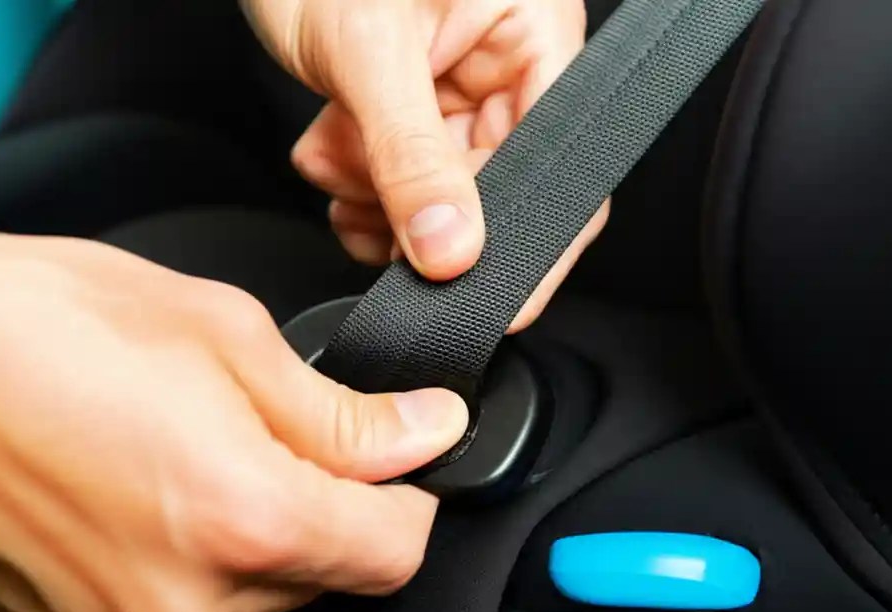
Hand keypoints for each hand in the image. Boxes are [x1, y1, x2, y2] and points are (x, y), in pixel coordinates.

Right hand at [0, 177, 467, 611]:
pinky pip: (158, 608)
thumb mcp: (225, 335)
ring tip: (178, 446)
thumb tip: (424, 435)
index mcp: (242, 521)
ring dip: (240, 537)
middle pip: (319, 580)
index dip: (410, 501)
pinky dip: (167, 559)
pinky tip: (125, 486)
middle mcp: (183, 602)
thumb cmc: (44, 318)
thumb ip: (339, 414)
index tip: (396, 460)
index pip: (394, 555)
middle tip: (266, 430)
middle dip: (321, 512)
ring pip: (239, 599)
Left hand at [241, 0, 609, 331]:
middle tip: (376, 213)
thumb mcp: (371, 52)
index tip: (490, 299)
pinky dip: (359, 189)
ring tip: (338, 160)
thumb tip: (454, 249)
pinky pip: (400, 183)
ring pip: (440, 197)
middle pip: (496, 189)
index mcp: (534, 31)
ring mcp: (458, 90)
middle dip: (422, 211)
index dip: (532, 240)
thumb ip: (411, 156)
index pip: (561, 161)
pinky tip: (331, 155)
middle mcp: (506, 65)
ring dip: (379, 200)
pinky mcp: (413, 109)